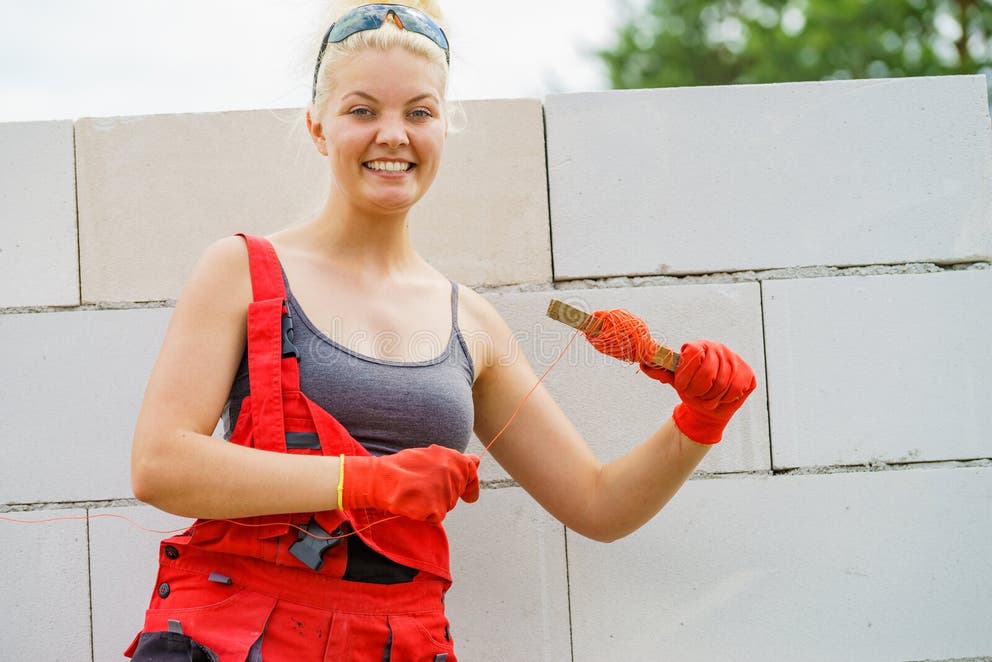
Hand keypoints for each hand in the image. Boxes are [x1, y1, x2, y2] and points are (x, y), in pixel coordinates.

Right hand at [342, 445, 480, 521]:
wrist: (381, 479)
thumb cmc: (403, 466)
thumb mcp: (431, 455)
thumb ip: (454, 461)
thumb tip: (476, 461)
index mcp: (454, 458)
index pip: (472, 473)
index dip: (471, 486)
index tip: (470, 496)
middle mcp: (454, 474)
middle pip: (456, 493)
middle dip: (444, 494)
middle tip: (422, 487)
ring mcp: (446, 492)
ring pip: (446, 506)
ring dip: (433, 503)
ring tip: (415, 492)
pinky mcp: (436, 509)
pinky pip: (435, 517)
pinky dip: (424, 514)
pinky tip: (413, 503)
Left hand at [641, 340, 755, 444]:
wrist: (710, 406)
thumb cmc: (691, 389)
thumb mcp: (674, 380)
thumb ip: (660, 371)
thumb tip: (643, 363)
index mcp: (698, 346)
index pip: (692, 354)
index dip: (686, 375)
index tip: (683, 386)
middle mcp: (718, 348)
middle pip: (707, 371)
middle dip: (698, 390)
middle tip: (696, 395)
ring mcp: (735, 359)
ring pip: (722, 382)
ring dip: (711, 397)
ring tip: (708, 398)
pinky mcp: (747, 373)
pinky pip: (736, 388)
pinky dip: (726, 398)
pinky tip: (722, 397)